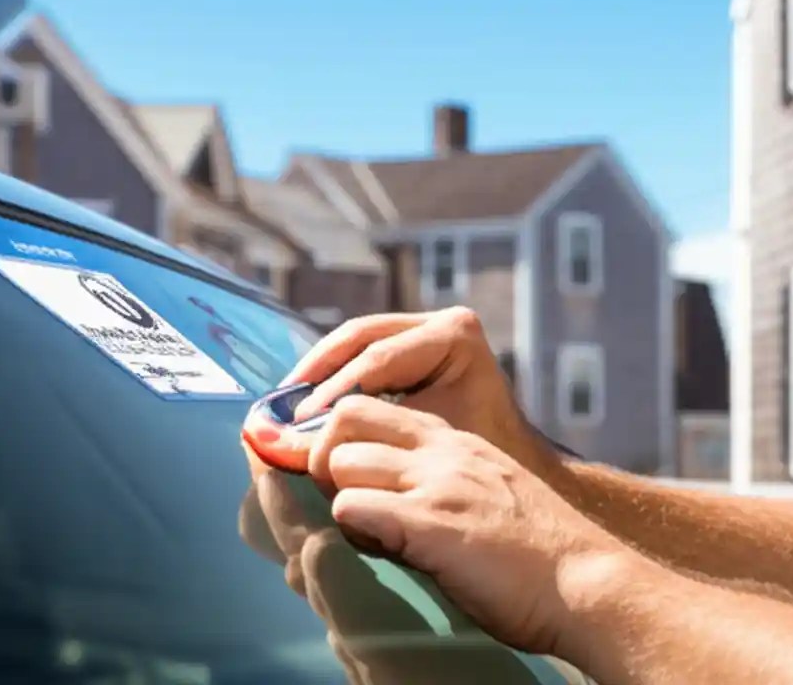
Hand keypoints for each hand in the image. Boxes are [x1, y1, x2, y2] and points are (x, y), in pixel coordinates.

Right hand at [275, 308, 566, 484]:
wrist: (521, 471)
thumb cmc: (478, 466)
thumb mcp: (415, 447)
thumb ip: (351, 440)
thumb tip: (270, 438)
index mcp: (454, 335)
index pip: (377, 359)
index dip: (332, 393)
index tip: (299, 425)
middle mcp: (444, 321)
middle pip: (360, 338)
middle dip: (317, 373)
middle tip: (280, 408)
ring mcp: (432, 328)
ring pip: (357, 342)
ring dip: (320, 373)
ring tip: (286, 406)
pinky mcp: (419, 345)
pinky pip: (365, 354)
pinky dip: (335, 378)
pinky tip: (310, 406)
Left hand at [292, 394, 634, 656]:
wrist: (586, 583)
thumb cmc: (539, 556)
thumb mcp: (490, 496)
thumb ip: (442, 485)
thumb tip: (385, 501)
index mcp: (459, 442)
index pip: (374, 406)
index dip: (344, 437)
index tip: (344, 475)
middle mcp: (445, 450)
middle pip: (345, 418)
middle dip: (326, 459)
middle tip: (351, 504)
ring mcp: (439, 483)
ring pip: (339, 461)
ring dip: (342, 500)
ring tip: (377, 535)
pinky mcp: (432, 523)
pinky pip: (352, 508)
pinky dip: (355, 533)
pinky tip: (390, 552)